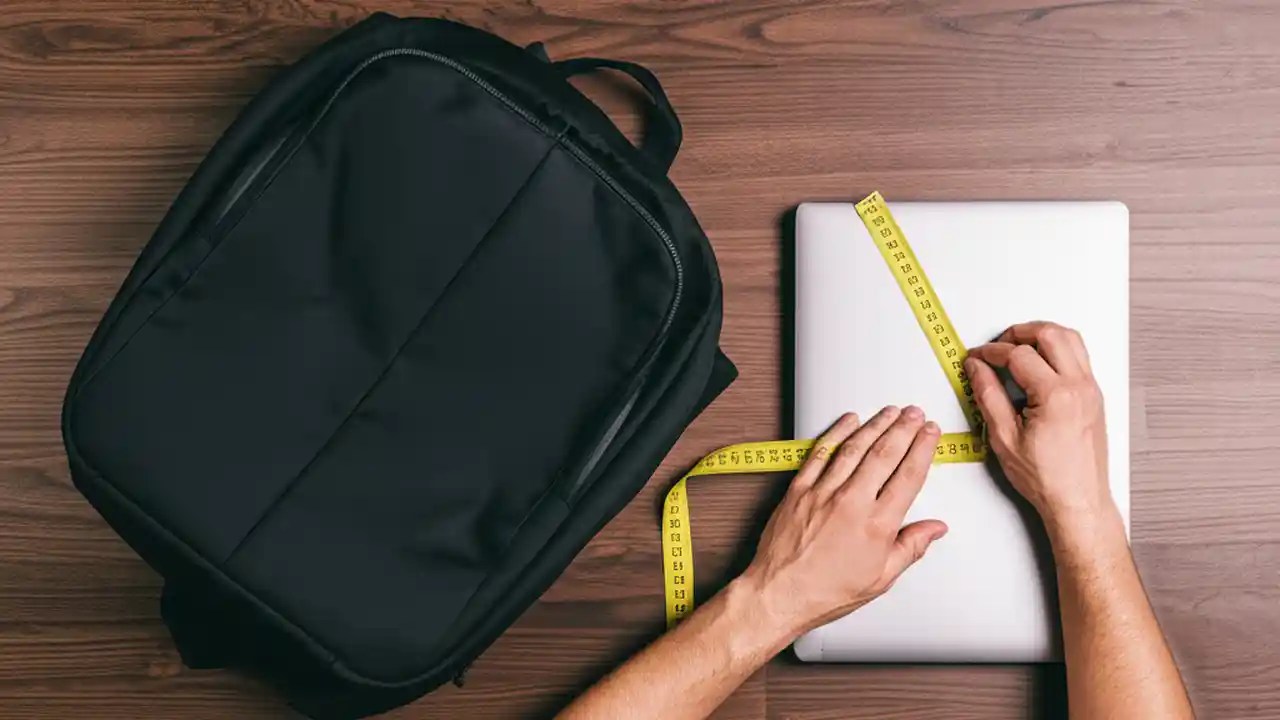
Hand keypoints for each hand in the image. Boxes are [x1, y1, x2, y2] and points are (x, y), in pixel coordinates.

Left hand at [737, 407, 947, 637]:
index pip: (908, 476)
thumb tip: (934, 529)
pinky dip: (836, 433)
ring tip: (891, 412)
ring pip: (855, 448)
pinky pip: (820, 453)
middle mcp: (851, 503)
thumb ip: (910, 547)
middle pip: (885, 454)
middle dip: (904, 429)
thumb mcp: (880, 579)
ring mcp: (823, 493)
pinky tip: (848, 421)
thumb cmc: (824, 591)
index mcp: (877, 526)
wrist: (778, 593)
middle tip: (915, 414)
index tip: (930, 434)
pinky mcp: (799, 490)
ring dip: (876, 425)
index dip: (923, 449)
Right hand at [965, 321, 1115, 533]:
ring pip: (1071, 339)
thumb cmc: (1047, 478)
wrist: (1078, 500)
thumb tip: (977, 369)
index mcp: (1056, 396)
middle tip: (997, 345)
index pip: (1018, 355)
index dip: (991, 352)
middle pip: (1050, 334)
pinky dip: (1057, 350)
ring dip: (1042, 335)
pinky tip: (1039, 364)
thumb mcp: (1004, 438)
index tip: (976, 358)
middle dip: (1018, 332)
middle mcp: (1079, 387)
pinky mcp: (1094, 396)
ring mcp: (1091, 390)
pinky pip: (1079, 356)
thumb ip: (988, 396)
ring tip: (1018, 347)